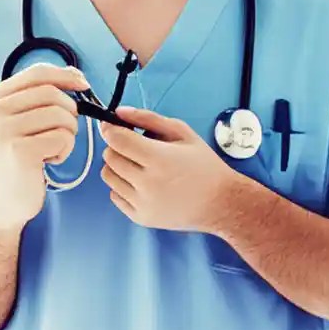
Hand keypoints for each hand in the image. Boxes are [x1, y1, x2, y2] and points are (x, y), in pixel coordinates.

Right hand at [0, 64, 85, 233]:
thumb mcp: (22, 119)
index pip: (37, 72)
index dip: (66, 75)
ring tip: (50, 148)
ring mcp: (3, 131)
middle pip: (53, 93)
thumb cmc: (21, 157)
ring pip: (61, 115)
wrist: (5, 199)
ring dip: (67, 133)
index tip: (83, 84)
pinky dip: (65, 149)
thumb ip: (41, 94)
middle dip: (68, 112)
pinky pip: (63, 137)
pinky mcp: (19, 150)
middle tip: (60, 132)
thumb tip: (76, 75)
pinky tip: (48, 160)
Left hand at [99, 107, 235, 232]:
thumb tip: (119, 112)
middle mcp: (146, 182)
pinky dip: (123, 186)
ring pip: (108, 176)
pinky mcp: (139, 217)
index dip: (111, 130)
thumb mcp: (183, 134)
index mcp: (159, 158)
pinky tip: (142, 183)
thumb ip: (149, 119)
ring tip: (139, 166)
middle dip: (117, 147)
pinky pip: (115, 196)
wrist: (220, 202)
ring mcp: (141, 202)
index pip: (117, 140)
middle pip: (110, 157)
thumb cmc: (204, 165)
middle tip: (135, 147)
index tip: (113, 127)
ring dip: (118, 166)